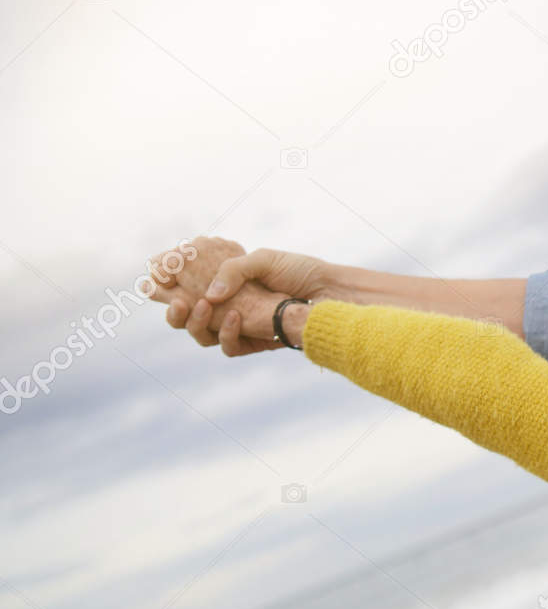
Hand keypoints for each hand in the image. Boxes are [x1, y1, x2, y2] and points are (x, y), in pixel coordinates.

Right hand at [147, 238, 334, 355]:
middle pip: (183, 317)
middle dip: (171, 311)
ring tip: (202, 306)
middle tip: (175, 301)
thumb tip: (210, 294)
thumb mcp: (263, 260)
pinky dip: (225, 333)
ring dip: (194, 323)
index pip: (183, 287)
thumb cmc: (300, 271)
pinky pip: (227, 348)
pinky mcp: (254, 343)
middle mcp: (226, 307)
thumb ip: (233, 269)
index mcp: (223, 284)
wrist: (332, 292)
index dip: (165, 286)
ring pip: (200, 336)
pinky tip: (234, 316)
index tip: (155, 278)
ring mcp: (238, 327)